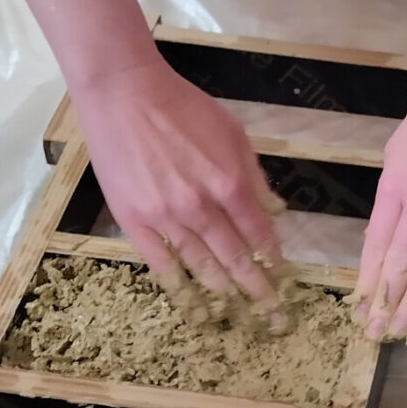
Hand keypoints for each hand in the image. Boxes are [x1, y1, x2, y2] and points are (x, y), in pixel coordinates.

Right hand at [72, 60, 282, 302]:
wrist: (125, 95)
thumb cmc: (182, 108)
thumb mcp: (233, 133)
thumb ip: (254, 175)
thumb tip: (273, 210)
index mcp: (230, 184)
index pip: (259, 234)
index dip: (272, 259)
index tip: (281, 277)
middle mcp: (201, 208)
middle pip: (235, 258)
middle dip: (257, 288)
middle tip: (272, 313)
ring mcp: (166, 218)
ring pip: (201, 267)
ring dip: (222, 292)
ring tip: (236, 312)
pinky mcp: (134, 222)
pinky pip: (161, 264)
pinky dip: (179, 285)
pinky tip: (192, 302)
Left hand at [354, 73, 406, 339]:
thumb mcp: (398, 153)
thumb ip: (391, 197)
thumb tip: (383, 238)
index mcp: (397, 185)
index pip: (378, 242)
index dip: (368, 278)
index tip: (359, 305)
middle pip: (402, 261)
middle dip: (386, 299)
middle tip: (375, 330)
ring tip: (400, 327)